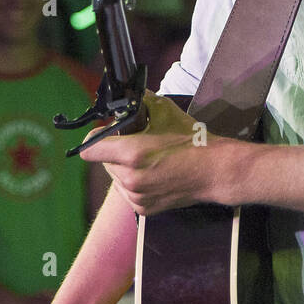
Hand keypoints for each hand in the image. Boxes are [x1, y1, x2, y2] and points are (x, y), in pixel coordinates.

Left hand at [79, 91, 222, 214]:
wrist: (214, 171)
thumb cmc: (192, 140)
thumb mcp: (165, 111)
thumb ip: (139, 102)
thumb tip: (125, 94)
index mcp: (131, 153)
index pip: (90, 149)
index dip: (95, 138)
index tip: (105, 134)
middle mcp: (130, 178)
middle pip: (104, 161)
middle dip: (115, 152)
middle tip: (137, 144)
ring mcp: (136, 196)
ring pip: (115, 177)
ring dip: (124, 168)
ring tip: (148, 160)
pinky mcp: (143, 209)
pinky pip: (127, 192)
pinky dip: (134, 182)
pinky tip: (153, 174)